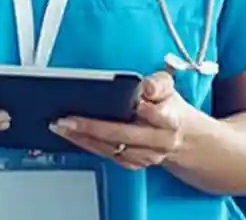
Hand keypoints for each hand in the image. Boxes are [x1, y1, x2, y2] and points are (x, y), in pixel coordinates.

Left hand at [51, 71, 193, 170]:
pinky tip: (69, 135)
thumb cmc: (169, 108)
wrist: (185, 140)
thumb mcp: (169, 88)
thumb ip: (158, 82)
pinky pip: (107, 156)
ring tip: (59, 126)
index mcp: (170, 118)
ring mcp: (146, 155)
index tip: (122, 103)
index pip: (158, 115)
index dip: (143, 110)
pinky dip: (86, 145)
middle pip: (123, 135)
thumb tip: (147, 86)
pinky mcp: (135, 163)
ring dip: (82, 137)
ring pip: (111, 149)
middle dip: (92, 127)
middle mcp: (158, 140)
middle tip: (67, 118)